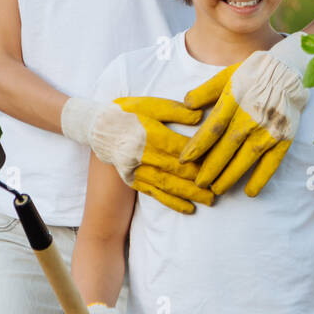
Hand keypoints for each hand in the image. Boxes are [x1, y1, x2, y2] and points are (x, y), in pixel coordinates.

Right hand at [60, 96, 212, 213]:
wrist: (94, 127)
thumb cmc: (126, 112)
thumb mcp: (148, 104)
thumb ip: (173, 110)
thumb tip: (200, 115)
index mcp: (147, 132)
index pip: (180, 146)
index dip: (200, 154)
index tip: (219, 160)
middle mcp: (140, 153)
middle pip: (176, 168)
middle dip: (199, 179)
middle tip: (220, 186)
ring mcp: (134, 169)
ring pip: (166, 184)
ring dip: (189, 194)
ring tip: (210, 200)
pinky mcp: (130, 179)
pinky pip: (153, 193)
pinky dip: (171, 202)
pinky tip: (188, 209)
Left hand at [178, 33, 309, 196]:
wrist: (291, 69)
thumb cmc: (255, 72)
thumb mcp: (227, 75)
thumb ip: (206, 91)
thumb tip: (186, 105)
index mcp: (234, 101)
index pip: (212, 129)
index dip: (197, 146)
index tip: (184, 159)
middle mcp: (250, 117)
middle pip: (226, 148)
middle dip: (210, 168)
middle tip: (198, 183)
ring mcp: (268, 129)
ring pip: (245, 159)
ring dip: (230, 177)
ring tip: (217, 190)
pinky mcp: (284, 137)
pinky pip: (272, 162)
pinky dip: (261, 178)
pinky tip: (250, 192)